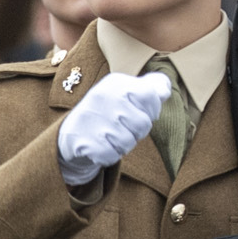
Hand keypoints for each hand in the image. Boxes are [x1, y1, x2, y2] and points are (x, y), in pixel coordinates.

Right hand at [56, 70, 169, 187]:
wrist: (72, 133)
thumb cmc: (109, 112)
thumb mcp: (127, 93)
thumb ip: (151, 88)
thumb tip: (165, 90)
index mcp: (116, 82)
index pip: (150, 96)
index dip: (151, 110)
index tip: (139, 112)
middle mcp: (102, 96)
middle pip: (143, 123)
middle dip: (137, 131)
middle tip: (122, 127)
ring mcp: (91, 118)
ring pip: (128, 142)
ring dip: (123, 145)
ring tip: (110, 136)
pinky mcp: (84, 140)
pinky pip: (112, 155)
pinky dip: (110, 155)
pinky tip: (100, 146)